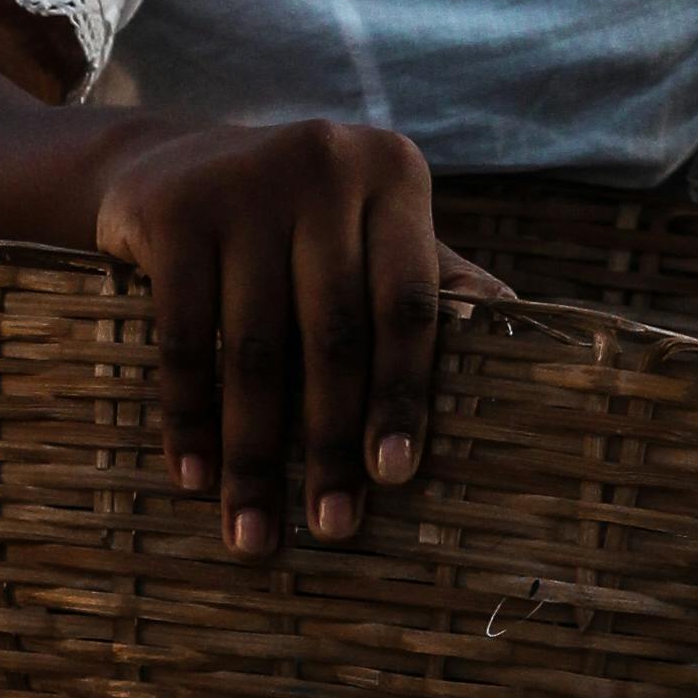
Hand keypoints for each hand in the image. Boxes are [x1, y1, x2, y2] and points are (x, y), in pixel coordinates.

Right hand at [93, 110, 493, 558]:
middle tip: (332, 528)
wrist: (166, 163)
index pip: (409, 303)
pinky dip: (189, 418)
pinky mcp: (175, 209)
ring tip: (253, 535)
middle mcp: (325, 163)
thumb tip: (531, 346)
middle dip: (331, 445)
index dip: (405, 395)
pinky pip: (183, 338)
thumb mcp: (370, 231)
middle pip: (334, 335)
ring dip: (254, 456)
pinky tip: (194, 477)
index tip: (396, 476)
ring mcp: (245, 181)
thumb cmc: (296, 220)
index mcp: (393, 173)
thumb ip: (437, 282)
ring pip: (255, 349)